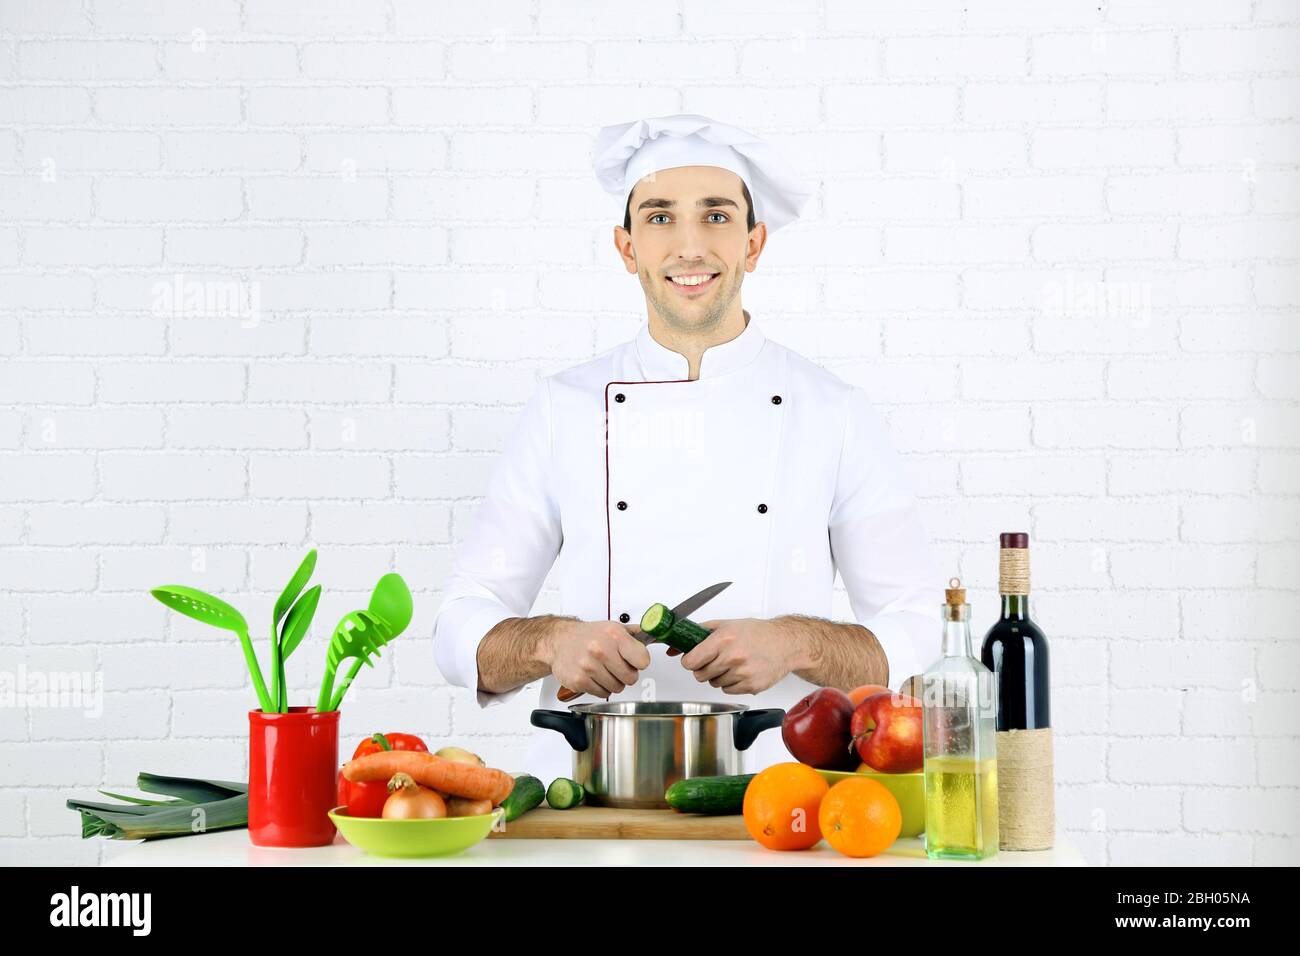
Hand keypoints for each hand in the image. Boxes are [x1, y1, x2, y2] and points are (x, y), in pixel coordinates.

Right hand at [546, 620, 649, 699]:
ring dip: (613, 682)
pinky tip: (595, 676)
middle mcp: (601, 650)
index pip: (643, 660)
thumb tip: (657, 633)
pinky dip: (601, 688)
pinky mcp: (579, 681)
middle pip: (631, 678)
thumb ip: (636, 634)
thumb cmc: (588, 635)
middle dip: (626, 674)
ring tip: (604, 670)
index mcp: (614, 635)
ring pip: (617, 688)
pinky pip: (602, 694)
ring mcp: (589, 666)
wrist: (560, 640)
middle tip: (617, 666)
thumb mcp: (614, 628)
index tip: (634, 660)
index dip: (640, 662)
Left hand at [673, 618, 795, 694]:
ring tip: (732, 663)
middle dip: (704, 668)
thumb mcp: (726, 625)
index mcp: (723, 639)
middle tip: (715, 659)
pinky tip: (740, 671)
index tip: (693, 659)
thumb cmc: (757, 633)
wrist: (785, 644)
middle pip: (700, 675)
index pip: (691, 661)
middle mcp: (732, 657)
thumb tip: (674, 647)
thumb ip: (698, 634)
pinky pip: (727, 690)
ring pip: (713, 683)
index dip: (689, 661)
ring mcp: (742, 673)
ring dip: (718, 675)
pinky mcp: (750, 686)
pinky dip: (731, 683)